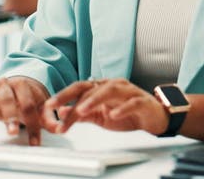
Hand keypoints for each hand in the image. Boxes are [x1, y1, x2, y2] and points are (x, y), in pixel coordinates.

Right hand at [0, 77, 49, 145]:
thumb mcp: (39, 106)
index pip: (29, 104)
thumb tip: (59, 129)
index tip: (35, 141)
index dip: (33, 123)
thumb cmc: (28, 99)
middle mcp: (5, 85)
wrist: (16, 86)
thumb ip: (47, 117)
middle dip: (10, 116)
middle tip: (13, 131)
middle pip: (8, 99)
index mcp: (23, 85)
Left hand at [42, 78, 168, 135]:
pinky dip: (121, 109)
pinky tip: (113, 115)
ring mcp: (128, 92)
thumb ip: (83, 114)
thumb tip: (63, 112)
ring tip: (81, 110)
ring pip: (109, 91)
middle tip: (56, 108)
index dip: (63, 96)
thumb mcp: (101, 116)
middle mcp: (113, 85)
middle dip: (71, 97)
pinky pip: (131, 103)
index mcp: (102, 88)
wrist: (154, 117)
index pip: (79, 89)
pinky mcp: (142, 101)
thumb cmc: (128, 114)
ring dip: (94, 100)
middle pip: (90, 87)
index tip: (48, 107)